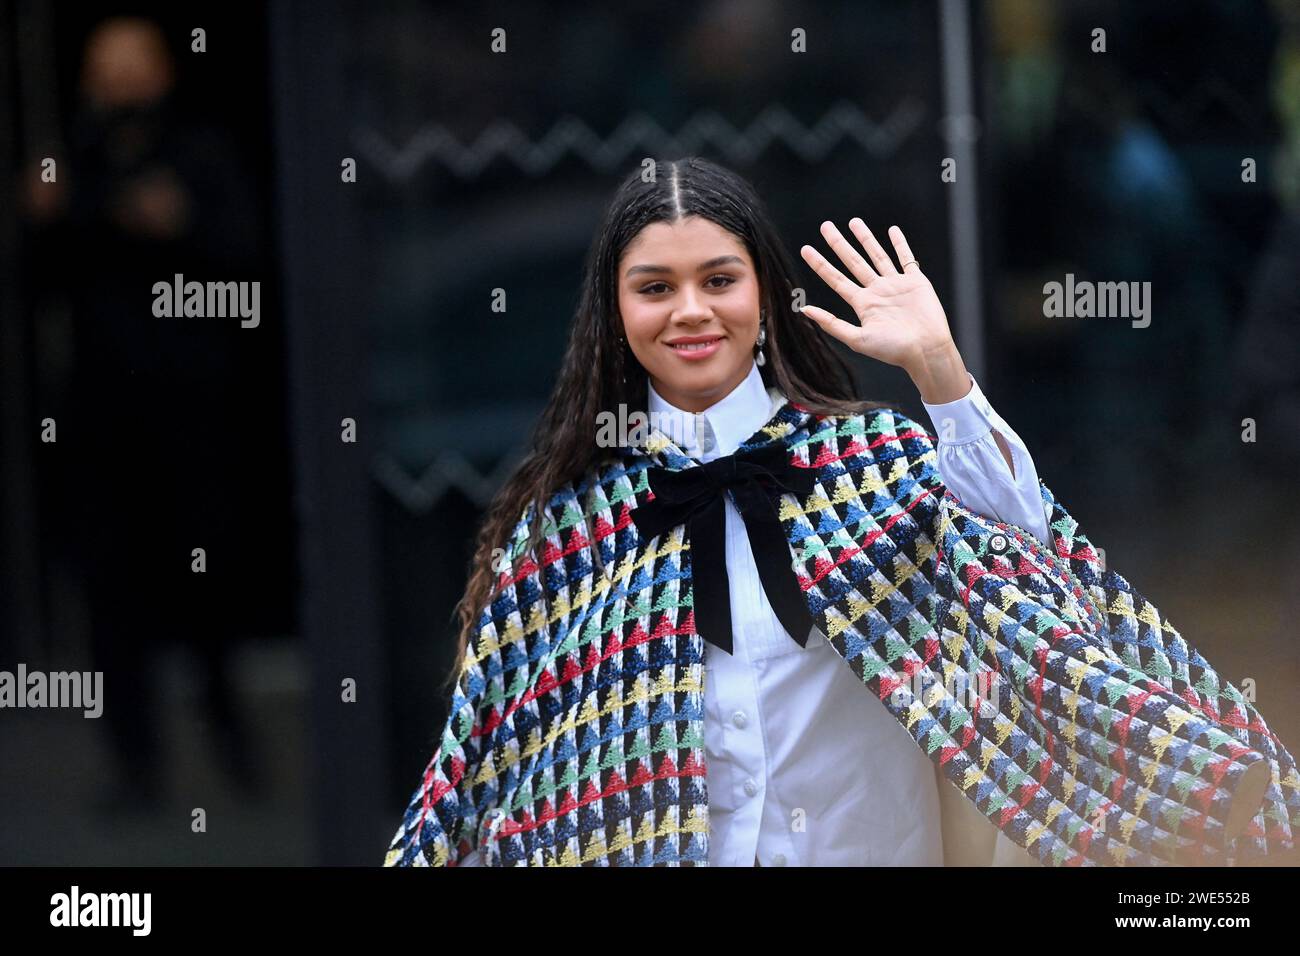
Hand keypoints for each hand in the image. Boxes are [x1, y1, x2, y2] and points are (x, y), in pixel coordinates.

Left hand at [799, 220, 969, 402]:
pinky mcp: (915, 281)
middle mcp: (876, 291)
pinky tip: (893, 231)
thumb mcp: (857, 339)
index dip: (820, 264)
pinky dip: (900, 244)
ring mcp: (895, 285)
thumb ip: (831, 323)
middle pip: (853, 261)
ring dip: (865, 239)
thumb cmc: (893, 350)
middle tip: (825, 226)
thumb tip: (804, 310)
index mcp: (862, 304)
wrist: (926, 351)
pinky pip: (906, 258)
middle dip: (838, 244)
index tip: (806, 249)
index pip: (836, 279)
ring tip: (854, 222)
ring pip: (877, 255)